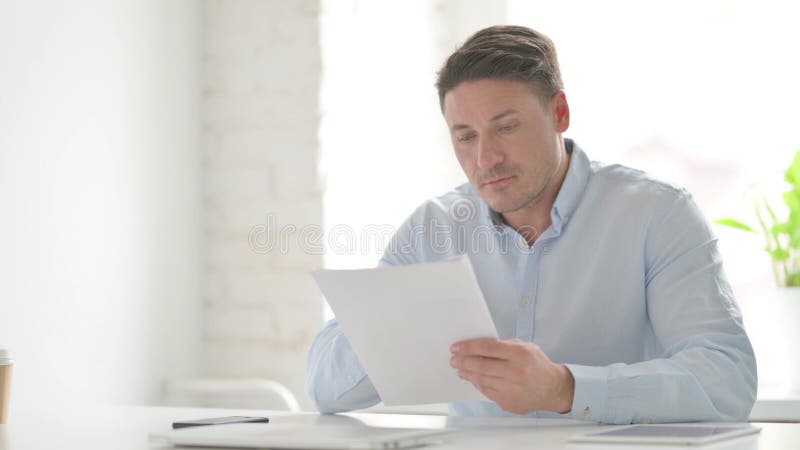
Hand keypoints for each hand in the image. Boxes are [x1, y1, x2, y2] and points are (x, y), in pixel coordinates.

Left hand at [450, 338, 573, 414]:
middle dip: (463, 361)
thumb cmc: (537, 366)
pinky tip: (473, 379)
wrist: (553, 389)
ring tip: (460, 368)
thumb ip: (504, 345)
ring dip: (466, 373)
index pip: (487, 348)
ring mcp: (511, 389)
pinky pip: (486, 392)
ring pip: (481, 380)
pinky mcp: (508, 402)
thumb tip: (479, 345)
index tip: (456, 347)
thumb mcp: (526, 347)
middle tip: (453, 359)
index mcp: (520, 354)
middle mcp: (516, 372)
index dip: (468, 347)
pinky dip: (477, 384)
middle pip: (481, 366)